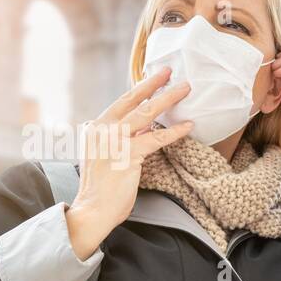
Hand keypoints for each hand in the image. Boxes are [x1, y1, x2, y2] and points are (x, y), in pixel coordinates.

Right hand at [65, 67, 192, 258]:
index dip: (139, 89)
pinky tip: (188, 125)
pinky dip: (174, 132)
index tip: (154, 77)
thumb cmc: (100, 188)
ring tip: (185, 89)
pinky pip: (156, 138)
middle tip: (169, 71)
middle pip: (132, 100)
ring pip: (146, 113)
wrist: (92, 210)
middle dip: (153, 83)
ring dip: (168, 99)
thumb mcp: (104, 155)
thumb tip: (144, 127)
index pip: (121, 103)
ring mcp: (114, 141)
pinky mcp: (127, 154)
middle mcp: (102, 129)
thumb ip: (120, 139)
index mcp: (94, 128)